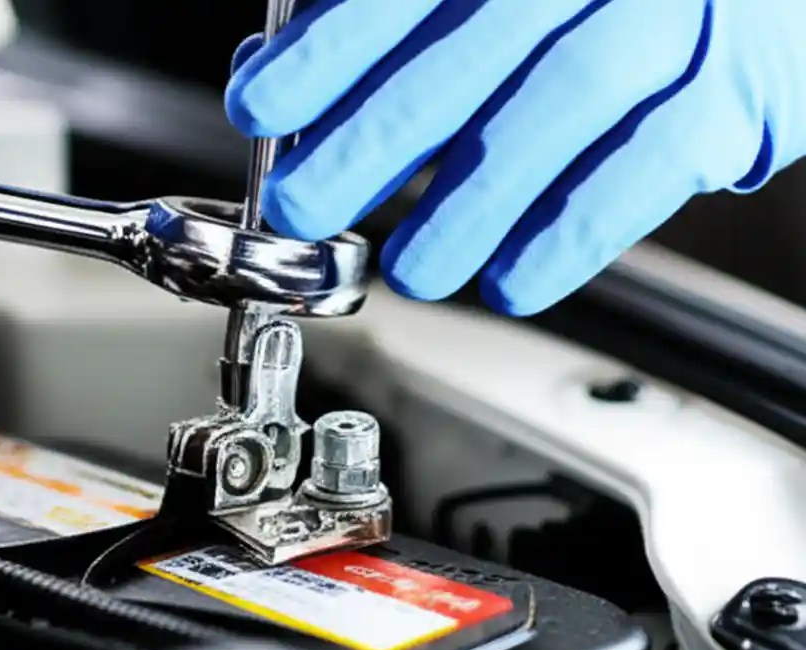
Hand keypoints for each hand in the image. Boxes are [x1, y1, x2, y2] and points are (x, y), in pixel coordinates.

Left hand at [226, 0, 805, 314]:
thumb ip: (379, 20)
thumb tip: (271, 68)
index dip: (330, 50)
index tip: (261, 106)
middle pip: (475, 50)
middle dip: (375, 137)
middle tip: (305, 203)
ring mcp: (671, 23)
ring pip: (563, 106)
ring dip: (471, 202)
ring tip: (411, 266)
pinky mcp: (731, 97)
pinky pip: (648, 169)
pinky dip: (570, 235)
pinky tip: (509, 280)